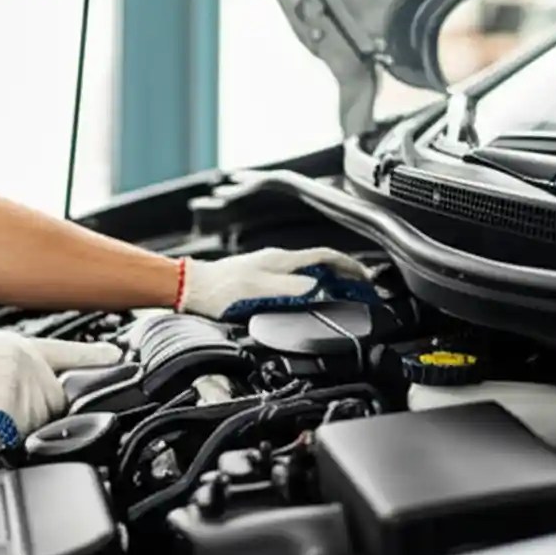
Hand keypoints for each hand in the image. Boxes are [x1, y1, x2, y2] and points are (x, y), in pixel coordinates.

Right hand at [0, 331, 121, 444]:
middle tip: (8, 407)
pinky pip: (19, 436)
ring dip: (23, 427)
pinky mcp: (6, 412)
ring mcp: (19, 390)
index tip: (120, 359)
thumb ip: (17, 364)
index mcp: (24, 347)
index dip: (99, 358)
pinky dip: (6, 438)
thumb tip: (32, 383)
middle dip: (41, 410)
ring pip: (40, 422)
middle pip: (57, 401)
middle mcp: (28, 366)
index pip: (72, 353)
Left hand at [175, 247, 371, 318]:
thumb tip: (318, 289)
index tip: (366, 280)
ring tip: (341, 294)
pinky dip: (310, 286)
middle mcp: (277, 260)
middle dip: (344, 275)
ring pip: (308, 270)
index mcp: (282, 261)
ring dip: (329, 280)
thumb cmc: (217, 291)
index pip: (327, 257)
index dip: (350, 268)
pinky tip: (308, 297)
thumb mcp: (258, 293)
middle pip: (321, 263)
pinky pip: (294, 278)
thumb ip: (290, 290)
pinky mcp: (258, 278)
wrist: (189, 287)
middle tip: (360, 290)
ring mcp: (267, 268)